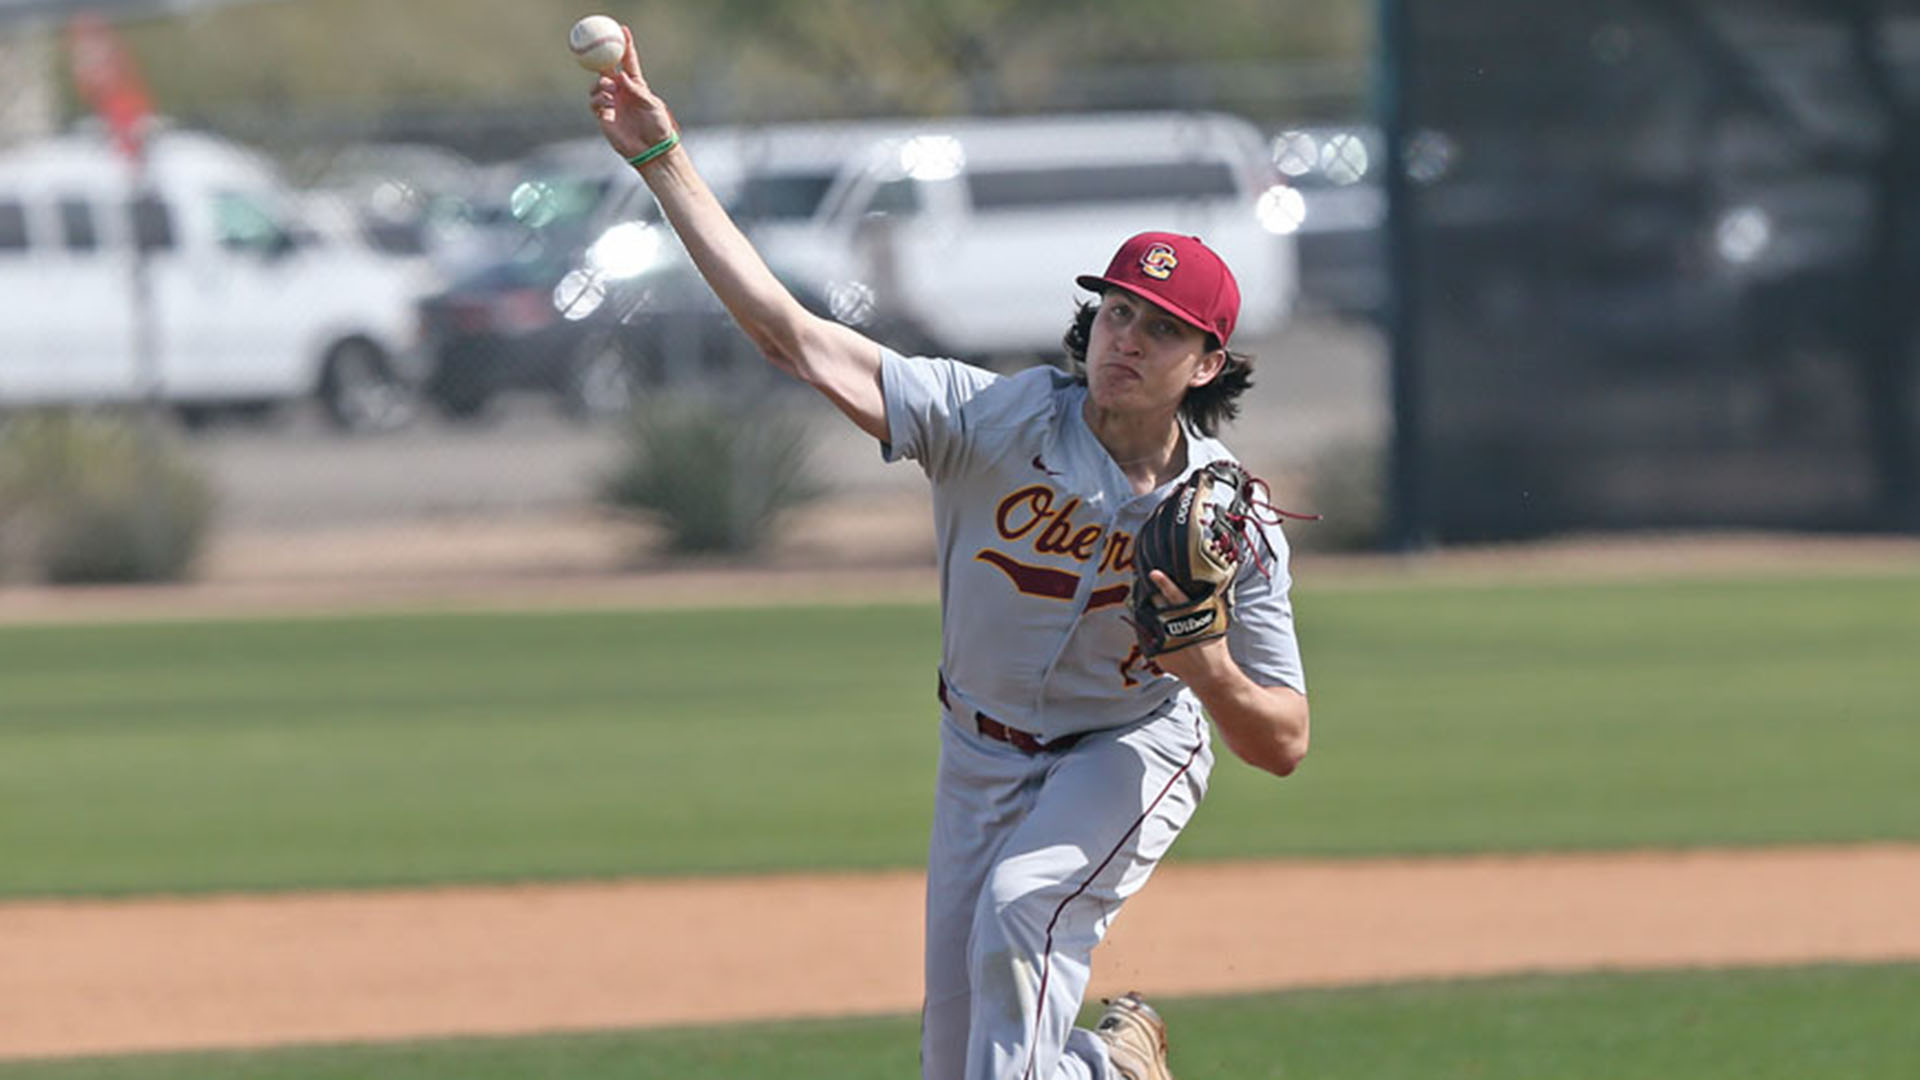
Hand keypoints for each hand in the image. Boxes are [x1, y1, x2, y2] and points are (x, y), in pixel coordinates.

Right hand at [589, 26, 676, 159]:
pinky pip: (594, 103)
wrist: (652, 150)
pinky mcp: (604, 117)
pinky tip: (609, 106)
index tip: (622, 30)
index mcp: (635, 85)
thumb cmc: (658, 127)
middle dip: (603, 62)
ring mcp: (612, 103)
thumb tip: (621, 76)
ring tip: (611, 92)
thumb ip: (637, 90)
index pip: (628, 62)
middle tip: (603, 60)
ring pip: (597, 86)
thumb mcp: (652, 105)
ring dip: (601, 85)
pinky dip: (599, 101)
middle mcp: (622, 92)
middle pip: (607, 70)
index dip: (625, 46)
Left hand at [1143, 570, 1231, 683]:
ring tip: (1164, 622)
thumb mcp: (1214, 620)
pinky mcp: (1156, 651)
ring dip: (1153, 617)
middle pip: (1157, 603)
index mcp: (1187, 614)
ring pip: (1150, 619)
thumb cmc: (1214, 645)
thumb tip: (1199, 589)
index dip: (1163, 582)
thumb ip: (1204, 603)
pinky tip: (1168, 641)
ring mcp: (1161, 638)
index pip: (1174, 594)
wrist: (1209, 673)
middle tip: (1156, 596)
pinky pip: (1151, 638)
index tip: (1154, 573)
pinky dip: (1156, 636)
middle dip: (1156, 598)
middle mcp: (1172, 624)